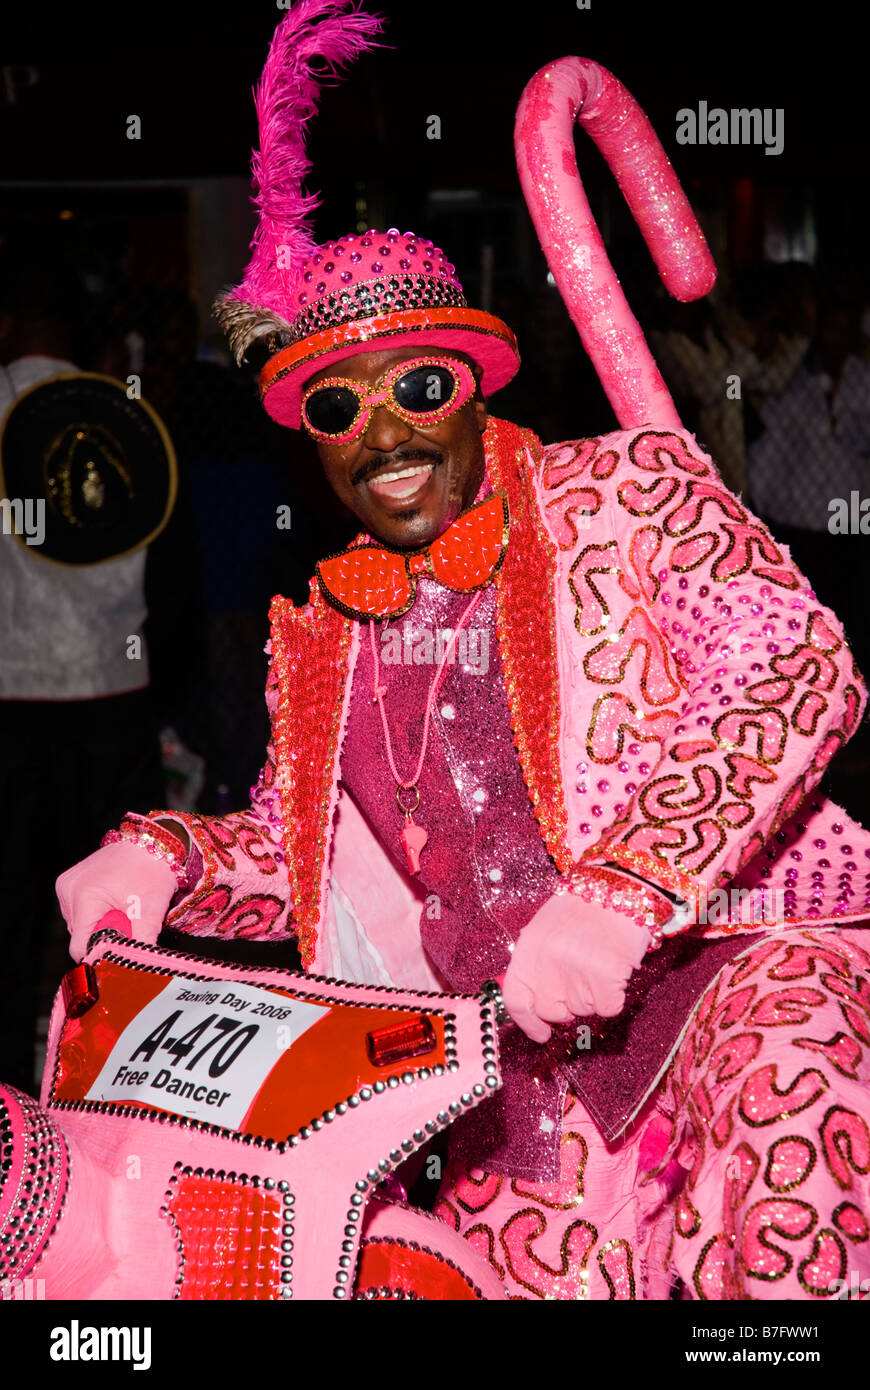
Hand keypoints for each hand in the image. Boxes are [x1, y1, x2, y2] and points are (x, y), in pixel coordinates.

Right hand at [56, 841, 177, 961]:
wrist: (154, 843)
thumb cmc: (153, 871)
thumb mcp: (151, 911)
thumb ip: (141, 943)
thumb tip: (138, 968)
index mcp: (84, 897)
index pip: (80, 945)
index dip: (100, 953)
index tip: (119, 951)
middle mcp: (69, 889)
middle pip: (79, 935)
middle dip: (103, 935)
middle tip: (127, 921)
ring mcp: (66, 883)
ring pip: (78, 924)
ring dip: (99, 924)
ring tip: (121, 907)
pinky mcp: (69, 880)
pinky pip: (78, 910)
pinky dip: (94, 912)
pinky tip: (112, 900)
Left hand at [501, 892, 650, 1043]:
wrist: (619, 887)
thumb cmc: (583, 909)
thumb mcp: (545, 930)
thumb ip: (536, 966)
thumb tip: (537, 1006)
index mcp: (527, 949)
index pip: (516, 999)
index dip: (528, 1022)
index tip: (541, 1034)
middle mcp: (546, 963)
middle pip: (552, 1011)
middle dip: (568, 1006)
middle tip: (583, 982)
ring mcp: (574, 971)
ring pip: (583, 1010)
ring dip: (593, 996)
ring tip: (599, 963)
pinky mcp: (604, 977)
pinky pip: (608, 1008)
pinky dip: (614, 997)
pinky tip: (615, 971)